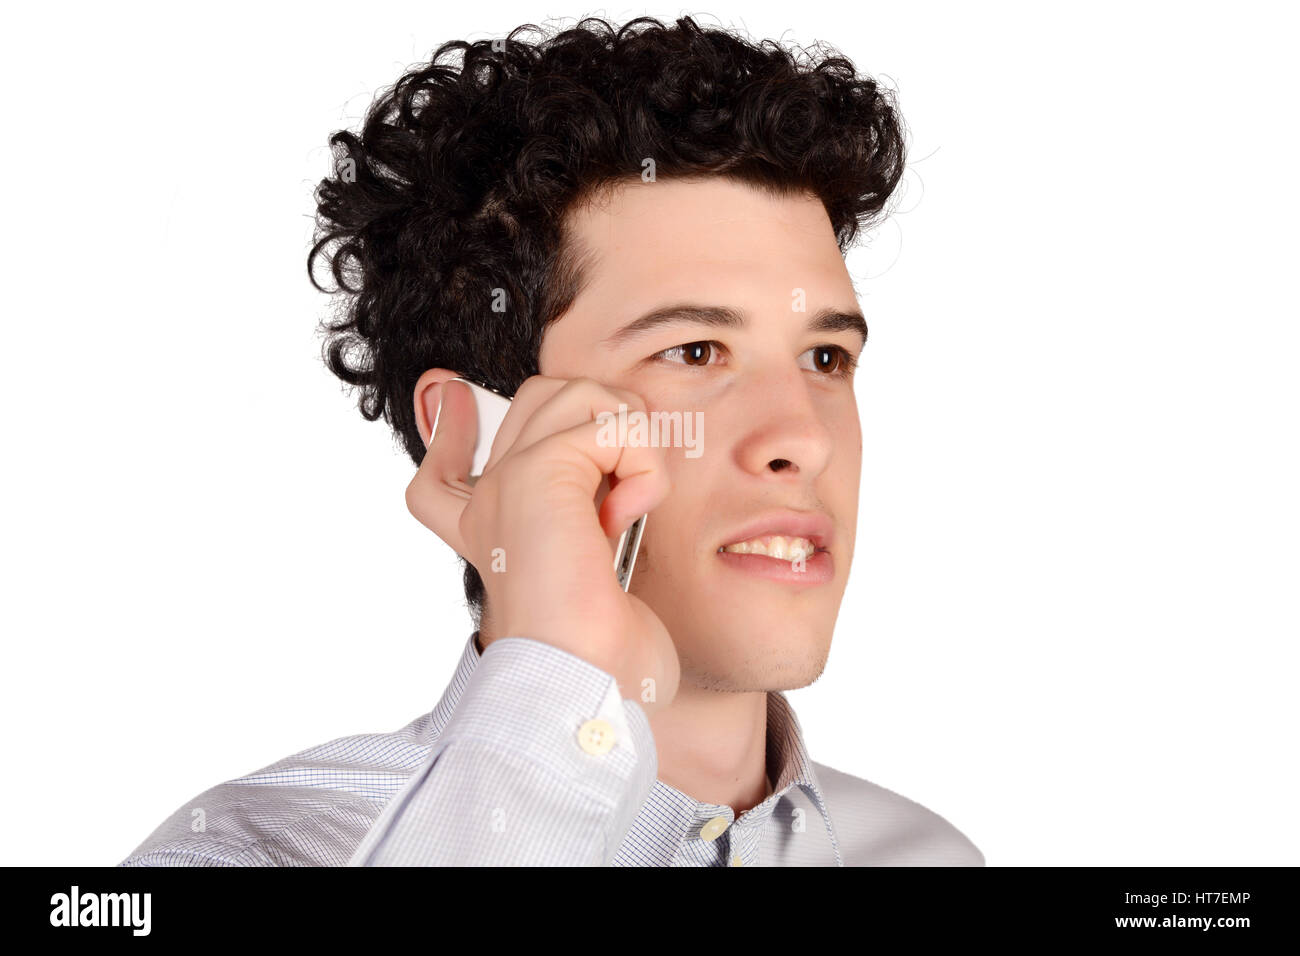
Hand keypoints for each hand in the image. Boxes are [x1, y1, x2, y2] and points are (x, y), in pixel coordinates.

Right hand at [405, 375, 678, 713]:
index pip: (445, 470)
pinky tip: (629, 515)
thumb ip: (600, 544)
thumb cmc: (600, 666)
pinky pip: (613, 425)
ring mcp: (506, 484)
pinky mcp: (536, 473)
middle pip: (537, 402)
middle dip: (603, 420)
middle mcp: (488, 508)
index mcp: (494, 538)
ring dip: (631, 439)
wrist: (583, 687)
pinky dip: (644, 466)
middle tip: (626, 487)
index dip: (448, 429)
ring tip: (628, 503)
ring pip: (576, 392)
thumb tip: (618, 509)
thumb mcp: (601, 599)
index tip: (449, 396)